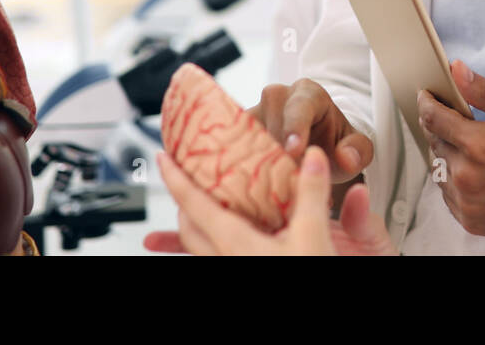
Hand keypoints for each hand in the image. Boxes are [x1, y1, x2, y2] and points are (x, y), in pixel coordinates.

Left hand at [143, 148, 395, 255]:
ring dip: (197, 224)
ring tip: (201, 207)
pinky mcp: (247, 274)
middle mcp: (227, 261)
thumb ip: (312, 194)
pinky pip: (217, 257)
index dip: (175, 179)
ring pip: (200, 247)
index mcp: (236, 245)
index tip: (162, 158)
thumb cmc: (312, 276)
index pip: (193, 205)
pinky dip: (216, 240)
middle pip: (189, 229)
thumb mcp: (316, 235)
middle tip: (186, 179)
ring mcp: (235, 269)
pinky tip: (238, 236)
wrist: (322, 326)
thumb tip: (311, 157)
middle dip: (184, 202)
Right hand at [247, 78, 373, 183]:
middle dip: (276, 153)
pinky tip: (245, 184)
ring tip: (264, 186)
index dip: (295, 128)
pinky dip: (237, 164)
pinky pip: (232, 144)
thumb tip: (345, 157)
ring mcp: (255, 111)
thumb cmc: (336, 145)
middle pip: (270, 123)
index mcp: (309, 93)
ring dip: (254, 161)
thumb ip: (358, 151)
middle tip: (283, 181)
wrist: (318, 147)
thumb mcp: (356, 148)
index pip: (299, 107)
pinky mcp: (237, 128)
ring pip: (247, 135)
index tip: (293, 150)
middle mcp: (278, 96)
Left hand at [417, 60, 484, 240]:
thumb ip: (484, 92)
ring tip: (479, 154)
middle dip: (444, 130)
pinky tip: (481, 176)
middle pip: (435, 144)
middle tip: (464, 125)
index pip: (434, 119)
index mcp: (478, 145)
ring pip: (440, 171)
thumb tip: (456, 70)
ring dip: (451, 158)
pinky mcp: (472, 222)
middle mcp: (468, 177)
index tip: (426, 97)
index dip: (427, 103)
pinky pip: (449, 196)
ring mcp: (468, 203)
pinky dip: (458, 183)